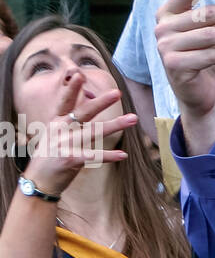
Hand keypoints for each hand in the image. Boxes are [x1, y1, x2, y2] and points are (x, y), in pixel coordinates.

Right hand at [22, 78, 135, 196]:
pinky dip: (109, 156)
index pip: (64, 102)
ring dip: (115, 124)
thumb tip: (87, 100)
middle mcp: (60, 131)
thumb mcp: (56, 134)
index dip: (71, 89)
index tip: (78, 74)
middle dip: (100, 102)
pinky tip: (123, 154)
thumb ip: (70, 120)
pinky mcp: (69, 160)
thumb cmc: (51, 156)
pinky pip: (94, 156)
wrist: (38, 182)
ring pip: (94, 132)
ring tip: (133, 118)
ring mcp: (64, 145)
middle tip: (117, 93)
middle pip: (83, 113)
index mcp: (56, 122)